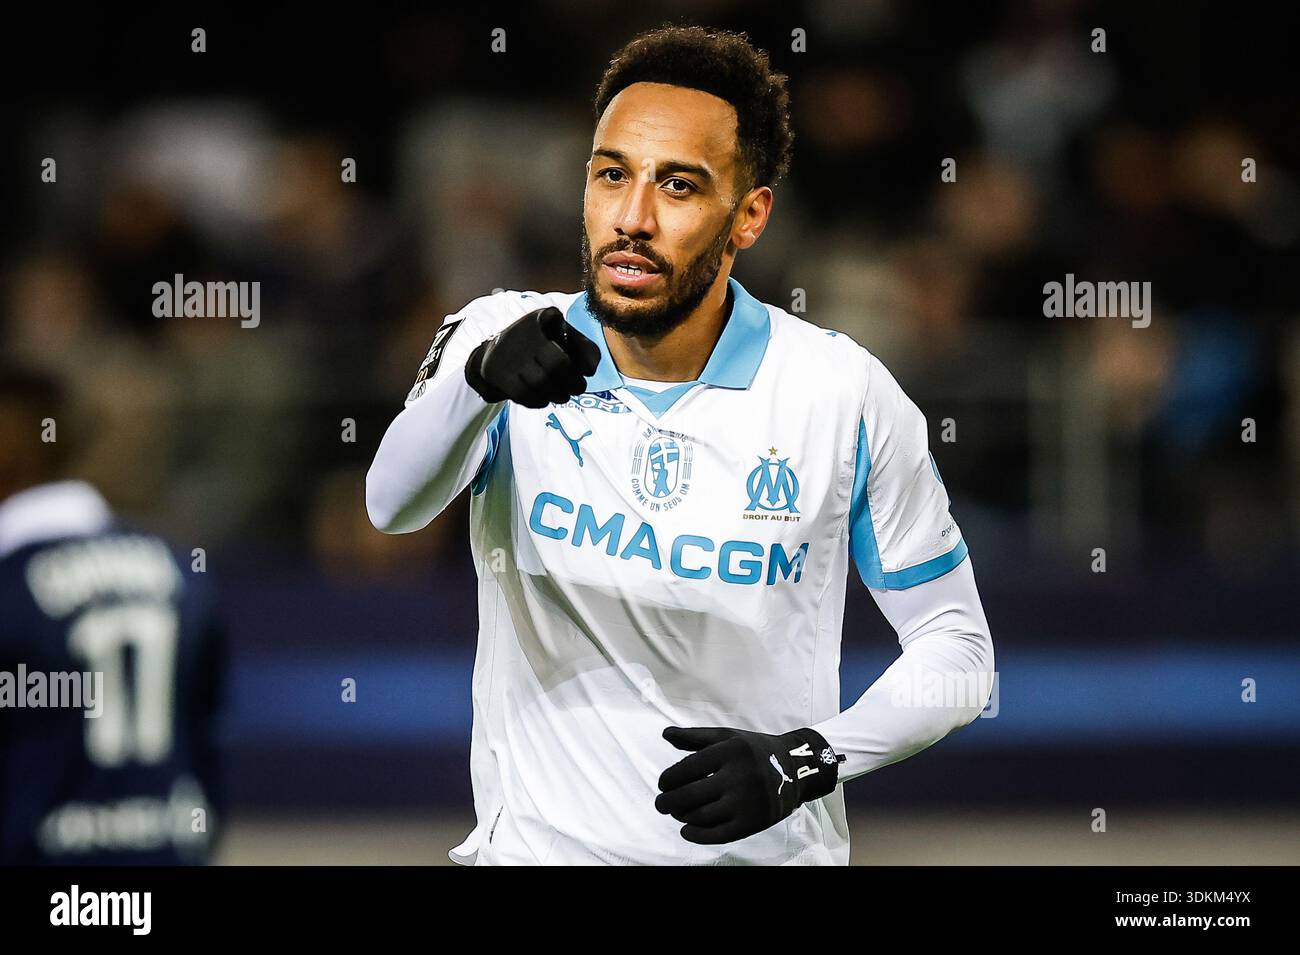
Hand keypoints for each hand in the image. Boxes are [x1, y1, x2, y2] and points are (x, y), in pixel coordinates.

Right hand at [464, 306, 600, 408]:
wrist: (498, 351)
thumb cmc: (540, 342)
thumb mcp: (563, 334)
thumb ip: (584, 347)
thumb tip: (589, 370)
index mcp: (543, 319)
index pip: (569, 346)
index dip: (582, 366)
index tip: (586, 375)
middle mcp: (522, 333)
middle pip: (555, 367)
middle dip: (572, 383)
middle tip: (576, 389)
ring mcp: (507, 354)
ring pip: (539, 383)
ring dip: (556, 395)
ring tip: (562, 396)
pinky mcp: (496, 372)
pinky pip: (522, 394)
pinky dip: (537, 401)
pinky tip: (544, 398)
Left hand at [655, 725, 843, 844]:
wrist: (795, 770)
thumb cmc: (754, 751)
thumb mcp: (728, 737)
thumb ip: (695, 737)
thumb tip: (665, 734)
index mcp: (731, 751)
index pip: (687, 768)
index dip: (668, 779)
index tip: (662, 784)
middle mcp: (740, 776)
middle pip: (690, 795)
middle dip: (667, 802)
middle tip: (660, 804)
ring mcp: (747, 802)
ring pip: (701, 816)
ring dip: (681, 816)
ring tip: (677, 813)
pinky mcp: (753, 824)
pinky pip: (717, 835)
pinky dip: (696, 835)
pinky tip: (687, 830)